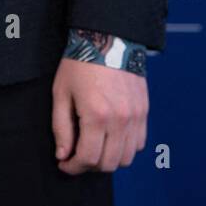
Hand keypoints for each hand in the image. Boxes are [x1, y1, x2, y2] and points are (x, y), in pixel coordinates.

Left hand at [51, 57, 147, 174]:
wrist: (107, 38)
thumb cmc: (79, 64)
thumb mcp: (61, 93)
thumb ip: (61, 128)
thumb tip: (63, 155)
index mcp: (97, 115)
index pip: (88, 159)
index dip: (73, 167)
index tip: (64, 163)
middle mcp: (120, 120)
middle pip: (109, 163)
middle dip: (89, 165)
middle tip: (77, 155)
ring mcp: (135, 116)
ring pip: (127, 158)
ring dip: (109, 159)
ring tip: (95, 147)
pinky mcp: (144, 111)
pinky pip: (139, 143)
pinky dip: (126, 147)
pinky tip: (111, 137)